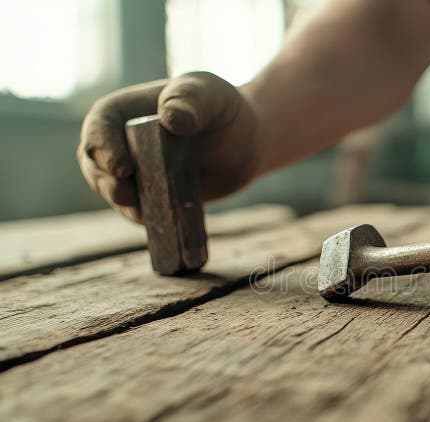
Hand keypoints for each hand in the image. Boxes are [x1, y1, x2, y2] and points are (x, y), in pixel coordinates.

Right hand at [77, 72, 260, 222]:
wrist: (245, 143)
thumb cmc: (222, 110)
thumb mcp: (211, 96)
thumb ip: (190, 100)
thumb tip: (170, 119)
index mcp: (124, 111)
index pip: (99, 127)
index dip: (103, 148)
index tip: (122, 168)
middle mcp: (120, 143)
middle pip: (96, 165)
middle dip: (107, 183)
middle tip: (128, 196)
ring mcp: (134, 174)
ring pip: (115, 194)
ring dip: (127, 206)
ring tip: (150, 214)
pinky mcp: (151, 198)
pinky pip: (142, 214)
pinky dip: (150, 222)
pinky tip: (167, 228)